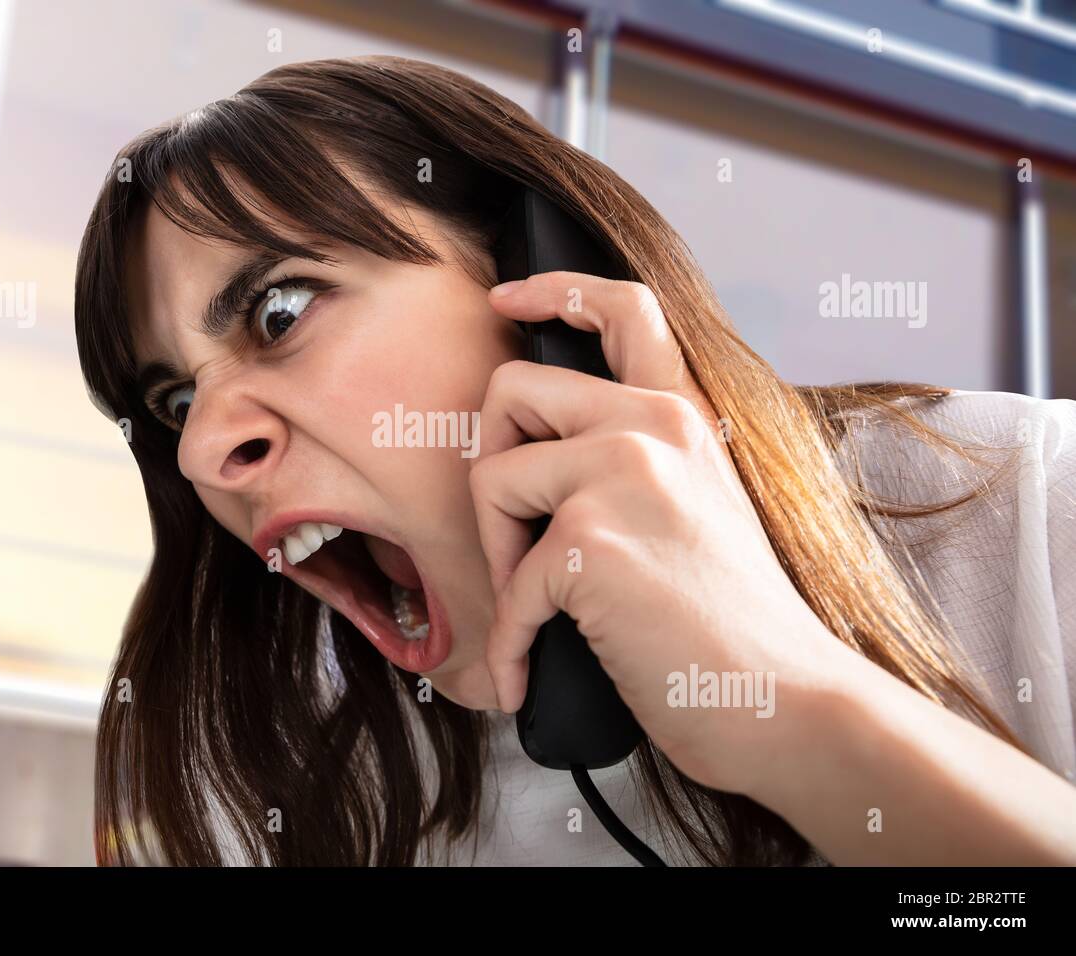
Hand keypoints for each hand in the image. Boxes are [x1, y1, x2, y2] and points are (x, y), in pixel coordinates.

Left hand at [470, 272, 855, 794]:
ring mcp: (623, 476)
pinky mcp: (592, 541)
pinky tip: (524, 677)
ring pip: (491, 477)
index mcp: (684, 415)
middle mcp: (655, 426)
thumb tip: (550, 451)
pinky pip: (507, 585)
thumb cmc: (735, 622)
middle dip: (491, 462)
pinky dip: (507, 641)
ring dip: (497, 554)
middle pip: (511, 389)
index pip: (624, 307)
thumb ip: (641, 458)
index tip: (506, 300)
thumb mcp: (701, 504)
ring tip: (533, 607)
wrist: (786, 701)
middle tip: (516, 536)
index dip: (553, 289)